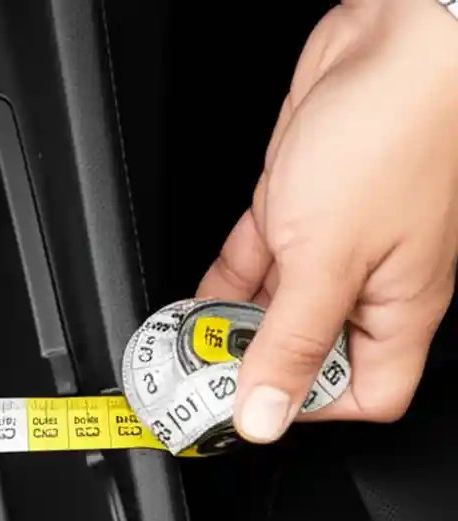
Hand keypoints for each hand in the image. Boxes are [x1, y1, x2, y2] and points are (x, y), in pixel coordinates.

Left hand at [198, 0, 457, 442]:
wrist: (393, 43)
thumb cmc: (391, 136)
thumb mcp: (327, 261)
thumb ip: (289, 342)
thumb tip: (265, 418)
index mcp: (398, 308)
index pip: (362, 394)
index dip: (306, 410)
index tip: (248, 408)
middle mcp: (369, 281)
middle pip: (306, 351)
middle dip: (254, 367)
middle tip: (197, 379)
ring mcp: (334, 243)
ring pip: (275, 305)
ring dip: (229, 326)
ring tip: (182, 347)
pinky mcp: (301, 205)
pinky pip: (259, 258)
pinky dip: (226, 280)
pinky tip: (193, 299)